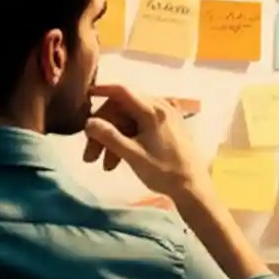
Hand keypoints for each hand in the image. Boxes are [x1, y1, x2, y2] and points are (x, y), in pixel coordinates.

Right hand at [82, 84, 207, 199]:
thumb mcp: (133, 155)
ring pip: (129, 120)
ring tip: (105, 166)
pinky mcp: (169, 126)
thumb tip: (88, 122)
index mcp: (152, 111)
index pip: (122, 92)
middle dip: (103, 130)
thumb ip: (109, 136)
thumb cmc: (163, 171)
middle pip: (122, 109)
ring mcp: (166, 116)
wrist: (193, 187)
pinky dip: (127, 139)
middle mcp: (160, 107)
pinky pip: (141, 125)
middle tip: (90, 155)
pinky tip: (118, 160)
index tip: (85, 96)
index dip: (102, 90)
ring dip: (114, 139)